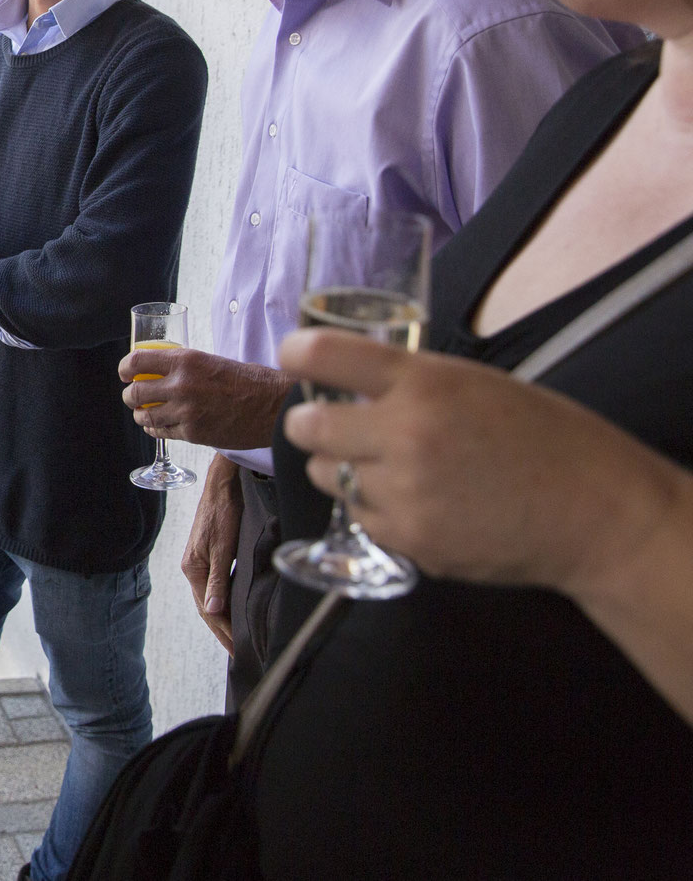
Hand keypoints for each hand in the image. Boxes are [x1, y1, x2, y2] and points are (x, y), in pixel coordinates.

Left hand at [118, 347, 292, 450]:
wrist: (273, 406)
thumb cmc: (247, 380)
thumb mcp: (211, 360)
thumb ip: (183, 365)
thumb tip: (159, 368)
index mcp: (184, 360)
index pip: (137, 361)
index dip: (125, 368)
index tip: (125, 373)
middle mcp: (180, 385)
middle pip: (134, 393)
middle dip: (130, 396)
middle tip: (134, 396)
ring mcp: (185, 412)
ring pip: (144, 416)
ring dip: (141, 415)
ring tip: (145, 413)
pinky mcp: (193, 434)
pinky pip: (161, 432)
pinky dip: (155, 429)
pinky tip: (158, 426)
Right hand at [180, 452, 240, 653]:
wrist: (224, 483)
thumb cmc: (223, 511)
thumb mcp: (224, 548)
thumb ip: (218, 580)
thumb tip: (213, 611)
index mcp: (192, 568)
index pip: (207, 611)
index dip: (223, 632)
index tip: (237, 651)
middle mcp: (193, 567)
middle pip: (206, 608)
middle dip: (221, 630)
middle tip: (238, 652)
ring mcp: (200, 561)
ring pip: (210, 598)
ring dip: (222, 618)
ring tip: (235, 637)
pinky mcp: (209, 554)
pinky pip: (214, 586)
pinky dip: (222, 602)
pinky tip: (232, 607)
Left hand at [279, 328, 681, 589]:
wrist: (598, 514)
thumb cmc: (545, 439)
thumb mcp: (477, 383)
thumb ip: (409, 380)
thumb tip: (346, 378)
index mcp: (425, 383)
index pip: (323, 355)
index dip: (297, 353)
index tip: (296, 357)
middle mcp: (405, 435)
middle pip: (305, 426)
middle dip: (314, 424)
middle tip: (334, 425)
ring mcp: (405, 493)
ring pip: (325, 475)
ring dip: (340, 468)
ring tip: (385, 465)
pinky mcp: (410, 540)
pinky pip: (358, 516)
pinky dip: (373, 508)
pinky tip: (413, 499)